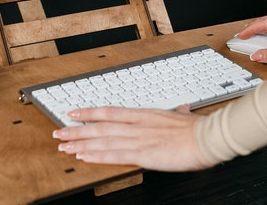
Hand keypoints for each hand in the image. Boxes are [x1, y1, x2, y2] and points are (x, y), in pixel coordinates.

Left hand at [53, 106, 211, 171]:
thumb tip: (182, 110)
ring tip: (64, 147)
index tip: (72, 113)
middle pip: (99, 126)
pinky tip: (84, 157)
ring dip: (81, 143)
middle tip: (58, 133)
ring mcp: (138, 138)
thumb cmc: (197, 130)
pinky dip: (97, 155)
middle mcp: (136, 124)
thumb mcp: (183, 118)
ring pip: (102, 139)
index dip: (88, 112)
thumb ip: (177, 115)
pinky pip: (114, 154)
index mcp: (144, 114)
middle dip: (77, 130)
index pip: (109, 111)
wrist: (207, 137)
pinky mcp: (142, 154)